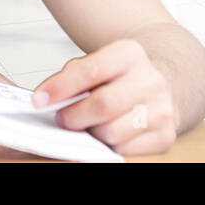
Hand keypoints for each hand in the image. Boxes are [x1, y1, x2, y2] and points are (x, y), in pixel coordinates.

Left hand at [32, 38, 177, 155]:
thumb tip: (46, 100)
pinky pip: (125, 151)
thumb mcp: (99, 63)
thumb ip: (73, 77)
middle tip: (62, 119)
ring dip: (91, 134)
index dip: (61, 87)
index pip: (90, 70)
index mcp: (130, 54)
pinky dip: (108, 147)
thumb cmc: (120, 77)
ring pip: (112, 132)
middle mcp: (151, 80)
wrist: (162, 85)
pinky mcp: (165, 136)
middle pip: (103, 104)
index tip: (39, 100)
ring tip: (88, 126)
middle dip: (74, 116)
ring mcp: (162, 109)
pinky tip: (106, 134)